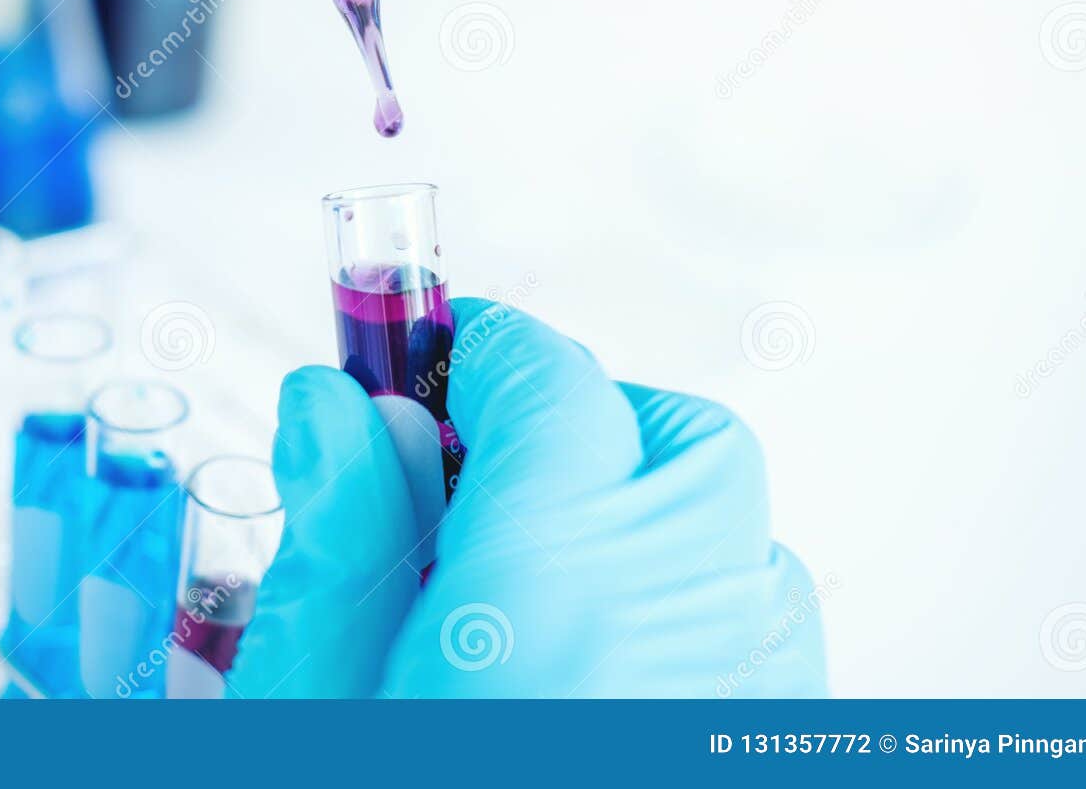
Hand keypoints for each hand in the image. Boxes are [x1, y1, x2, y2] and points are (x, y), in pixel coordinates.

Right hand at [229, 298, 828, 697]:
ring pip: (730, 530)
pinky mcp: (772, 740)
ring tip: (525, 570)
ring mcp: (752, 694)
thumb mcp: (312, 689)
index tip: (413, 348)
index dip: (473, 344)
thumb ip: (340, 530)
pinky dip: (684, 597)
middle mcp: (688, 629)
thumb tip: (339, 405)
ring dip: (635, 506)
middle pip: (678, 438)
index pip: (550, 382)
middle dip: (578, 414)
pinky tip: (592, 652)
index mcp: (557, 589)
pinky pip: (760, 625)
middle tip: (469, 462)